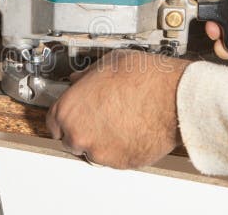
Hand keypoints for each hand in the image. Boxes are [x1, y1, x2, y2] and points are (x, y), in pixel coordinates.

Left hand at [45, 50, 189, 168]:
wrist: (174, 97)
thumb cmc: (144, 78)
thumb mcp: (107, 64)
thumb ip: (85, 77)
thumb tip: (78, 80)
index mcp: (69, 110)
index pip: (53, 122)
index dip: (66, 117)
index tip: (75, 115)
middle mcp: (79, 135)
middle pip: (71, 140)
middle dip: (84, 130)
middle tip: (102, 117)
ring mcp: (100, 152)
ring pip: (94, 152)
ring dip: (103, 141)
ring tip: (121, 121)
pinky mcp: (121, 163)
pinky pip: (115, 159)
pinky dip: (121, 149)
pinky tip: (132, 130)